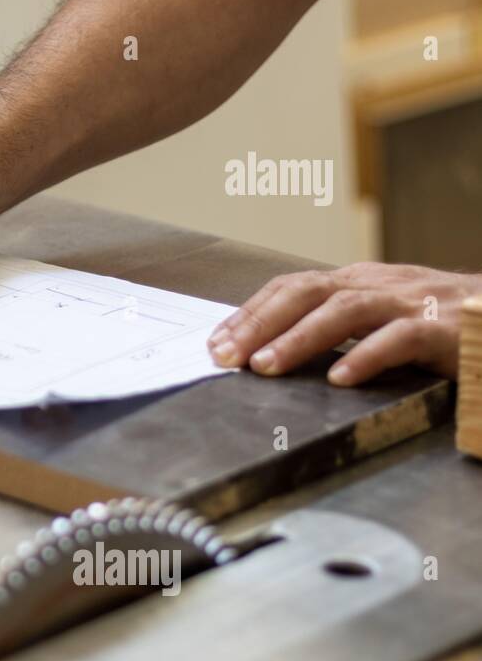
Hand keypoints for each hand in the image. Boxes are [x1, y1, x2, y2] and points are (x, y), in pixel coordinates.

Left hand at [208, 263, 481, 384]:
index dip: (251, 312)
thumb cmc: (440, 326)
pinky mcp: (445, 328)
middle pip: (308, 292)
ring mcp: (412, 302)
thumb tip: (267, 351)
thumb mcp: (380, 321)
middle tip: (225, 355)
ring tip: (266, 366)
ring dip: (300, 338)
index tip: (215, 342)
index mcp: (359, 281)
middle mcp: (380, 284)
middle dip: (260, 322)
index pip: (292, 288)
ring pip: (346, 310)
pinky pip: (400, 338)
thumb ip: (334, 329)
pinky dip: (367, 356)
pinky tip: (340, 378)